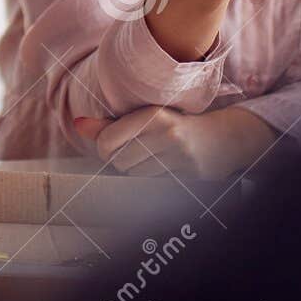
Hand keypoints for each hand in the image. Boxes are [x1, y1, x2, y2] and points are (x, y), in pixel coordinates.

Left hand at [74, 106, 278, 179]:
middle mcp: (166, 134)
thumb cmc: (174, 124)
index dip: (103, 148)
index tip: (112, 146)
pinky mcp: (190, 176)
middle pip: (118, 162)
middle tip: (135, 152)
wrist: (222, 139)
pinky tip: (164, 167)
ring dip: (137, 171)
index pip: (106, 142)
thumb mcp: (143, 117)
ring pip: (135, 175)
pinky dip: (153, 179)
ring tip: (152, 158)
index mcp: (152, 115)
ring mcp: (180, 157)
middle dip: (121, 160)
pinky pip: (154, 185)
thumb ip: (108, 124)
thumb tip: (77, 124)